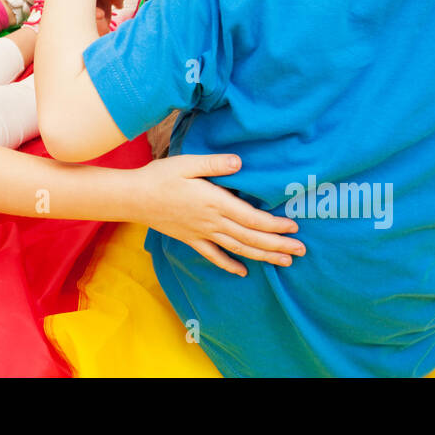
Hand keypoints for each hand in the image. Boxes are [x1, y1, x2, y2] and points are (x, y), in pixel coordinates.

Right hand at [134, 153, 304, 275]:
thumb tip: (240, 163)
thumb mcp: (187, 163)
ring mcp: (201, 233)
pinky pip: (213, 256)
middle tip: (301, 250)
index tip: (294, 227)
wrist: (133, 198)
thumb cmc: (160, 176)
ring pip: (238, 248)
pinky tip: (243, 272)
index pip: (251, 218)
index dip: (274, 225)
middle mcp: (211, 221)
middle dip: (277, 245)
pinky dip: (229, 265)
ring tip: (284, 262)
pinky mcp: (190, 239)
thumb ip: (215, 164)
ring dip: (262, 256)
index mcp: (214, 201)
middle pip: (250, 237)